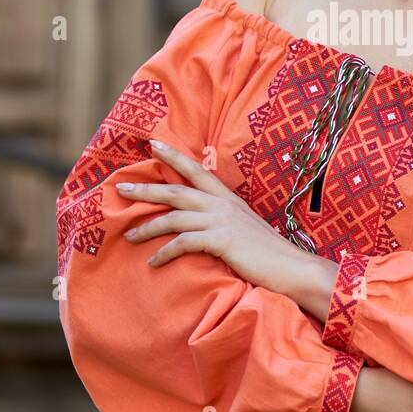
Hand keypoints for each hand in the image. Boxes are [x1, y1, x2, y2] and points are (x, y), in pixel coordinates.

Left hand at [116, 139, 315, 299]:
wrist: (292, 267)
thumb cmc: (268, 253)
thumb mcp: (244, 228)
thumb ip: (224, 220)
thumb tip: (204, 223)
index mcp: (228, 198)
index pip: (197, 170)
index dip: (174, 156)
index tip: (154, 144)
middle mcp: (223, 204)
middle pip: (176, 191)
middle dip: (146, 189)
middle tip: (121, 188)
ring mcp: (222, 221)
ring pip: (174, 217)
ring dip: (147, 227)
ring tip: (129, 236)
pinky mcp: (222, 240)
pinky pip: (184, 242)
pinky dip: (165, 252)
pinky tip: (154, 262)